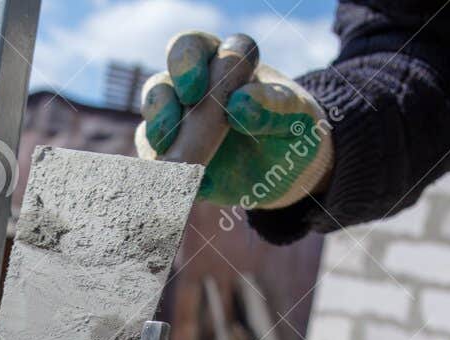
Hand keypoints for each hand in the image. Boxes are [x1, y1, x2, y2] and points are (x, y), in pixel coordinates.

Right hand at [136, 30, 331, 209]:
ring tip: (173, 160)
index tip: (195, 93)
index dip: (192, 63)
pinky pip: (152, 150)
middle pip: (172, 69)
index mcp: (231, 62)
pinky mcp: (173, 147)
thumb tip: (238, 104)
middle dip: (166, 91)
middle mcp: (202, 80)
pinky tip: (170, 181)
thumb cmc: (294, 133)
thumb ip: (275, 107)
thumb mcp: (297, 120)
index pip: (203, 47)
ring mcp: (182, 113)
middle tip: (171, 127)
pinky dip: (157, 165)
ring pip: (156, 105)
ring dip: (158, 128)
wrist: (286, 171)